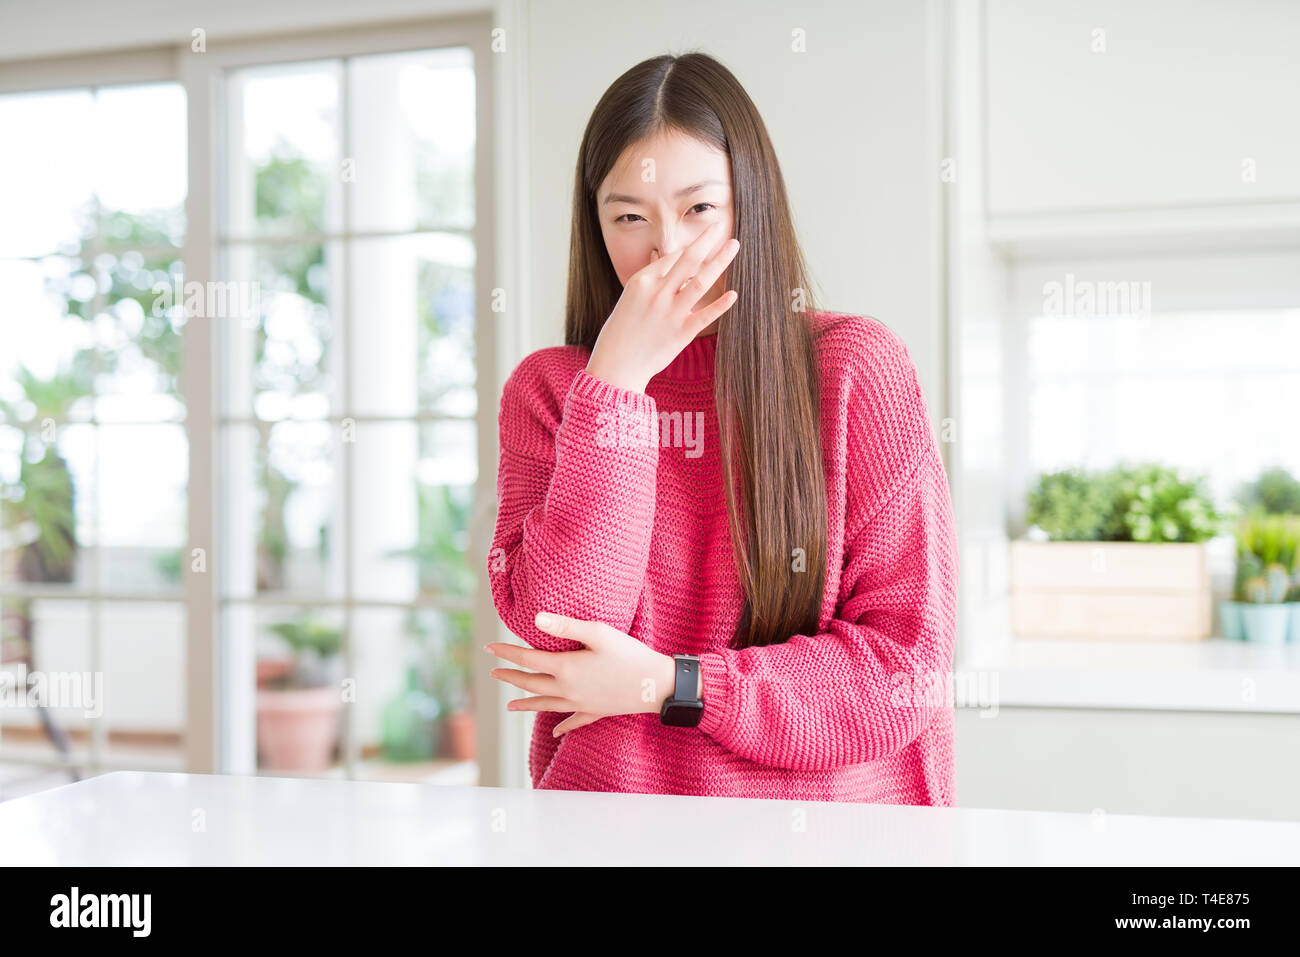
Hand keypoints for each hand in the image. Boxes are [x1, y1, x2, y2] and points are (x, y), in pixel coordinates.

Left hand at [486, 612, 676, 735]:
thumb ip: (566, 626)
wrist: (656, 685)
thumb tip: (535, 619)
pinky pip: (574, 721)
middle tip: (493, 674)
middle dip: (511, 678)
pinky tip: (556, 730)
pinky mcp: (596, 711)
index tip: (489, 648)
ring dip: (527, 704)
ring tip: (510, 706)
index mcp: (566, 668)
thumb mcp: (598, 633)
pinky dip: (563, 726)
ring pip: (546, 705)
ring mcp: (581, 704)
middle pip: (532, 684)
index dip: (507, 653)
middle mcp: (568, 690)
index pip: (527, 659)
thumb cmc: (629, 654)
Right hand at [586, 221, 739, 392]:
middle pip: (688, 260)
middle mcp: (657, 293)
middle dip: (707, 240)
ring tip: (734, 246)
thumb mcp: (631, 298)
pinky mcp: (681, 333)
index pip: (671, 257)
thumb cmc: (621, 331)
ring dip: (720, 261)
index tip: (704, 241)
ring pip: (700, 281)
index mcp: (641, 281)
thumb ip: (652, 280)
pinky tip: (733, 293)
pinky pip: (705, 314)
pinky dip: (721, 304)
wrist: (616, 365)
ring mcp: (670, 313)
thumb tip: (667, 259)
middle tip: (722, 226)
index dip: (690, 248)